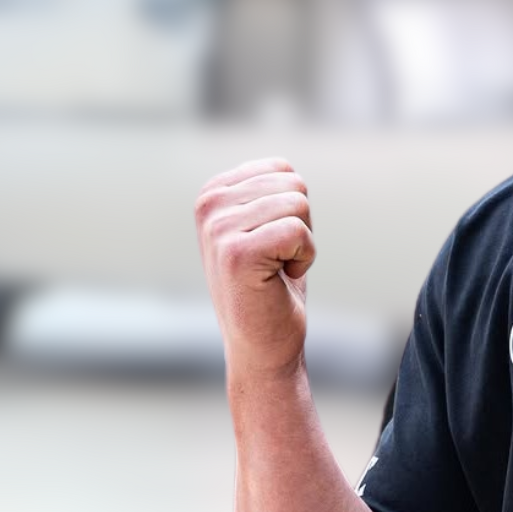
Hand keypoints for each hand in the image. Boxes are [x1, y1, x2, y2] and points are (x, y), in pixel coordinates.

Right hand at [195, 158, 315, 376]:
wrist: (262, 343)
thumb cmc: (270, 286)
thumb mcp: (261, 227)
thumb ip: (265, 193)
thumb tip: (286, 168)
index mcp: (212, 193)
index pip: (283, 169)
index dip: (292, 208)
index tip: (271, 241)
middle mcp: (209, 206)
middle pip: (293, 185)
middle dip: (300, 224)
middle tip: (276, 259)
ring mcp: (218, 229)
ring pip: (298, 206)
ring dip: (302, 244)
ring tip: (275, 269)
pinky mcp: (237, 253)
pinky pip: (298, 232)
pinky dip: (304, 258)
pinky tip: (279, 278)